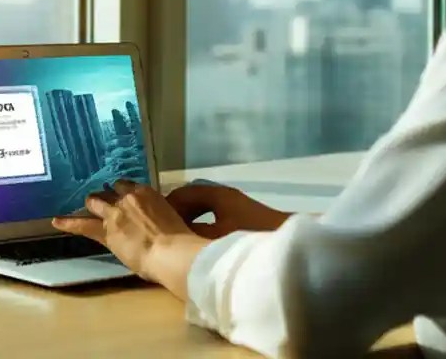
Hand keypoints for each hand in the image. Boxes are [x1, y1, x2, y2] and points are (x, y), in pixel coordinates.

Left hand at [52, 179, 209, 298]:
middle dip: (107, 195)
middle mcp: (127, 198)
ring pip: (95, 201)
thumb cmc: (178, 239)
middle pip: (110, 190)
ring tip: (89, 205)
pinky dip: (69, 223)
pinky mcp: (104, 231)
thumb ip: (159, 213)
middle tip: (106, 201)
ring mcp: (113, 213)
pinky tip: (57, 221)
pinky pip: (82, 224)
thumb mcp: (171, 217)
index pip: (128, 186)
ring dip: (92, 203)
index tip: (124, 197)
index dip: (124, 192)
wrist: (169, 251)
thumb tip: (157, 220)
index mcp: (146, 193)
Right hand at [166, 182, 290, 238]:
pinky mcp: (245, 222)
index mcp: (217, 195)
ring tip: (177, 243)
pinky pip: (214, 221)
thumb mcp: (213, 239)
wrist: (294, 247)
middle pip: (191, 202)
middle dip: (175, 216)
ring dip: (189, 225)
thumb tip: (169, 232)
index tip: (151, 224)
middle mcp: (225, 197)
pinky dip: (203, 231)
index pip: (181, 194)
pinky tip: (201, 249)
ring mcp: (236, 209)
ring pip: (203, 212)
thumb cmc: (252, 239)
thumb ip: (189, 233)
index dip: (163, 207)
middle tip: (161, 235)